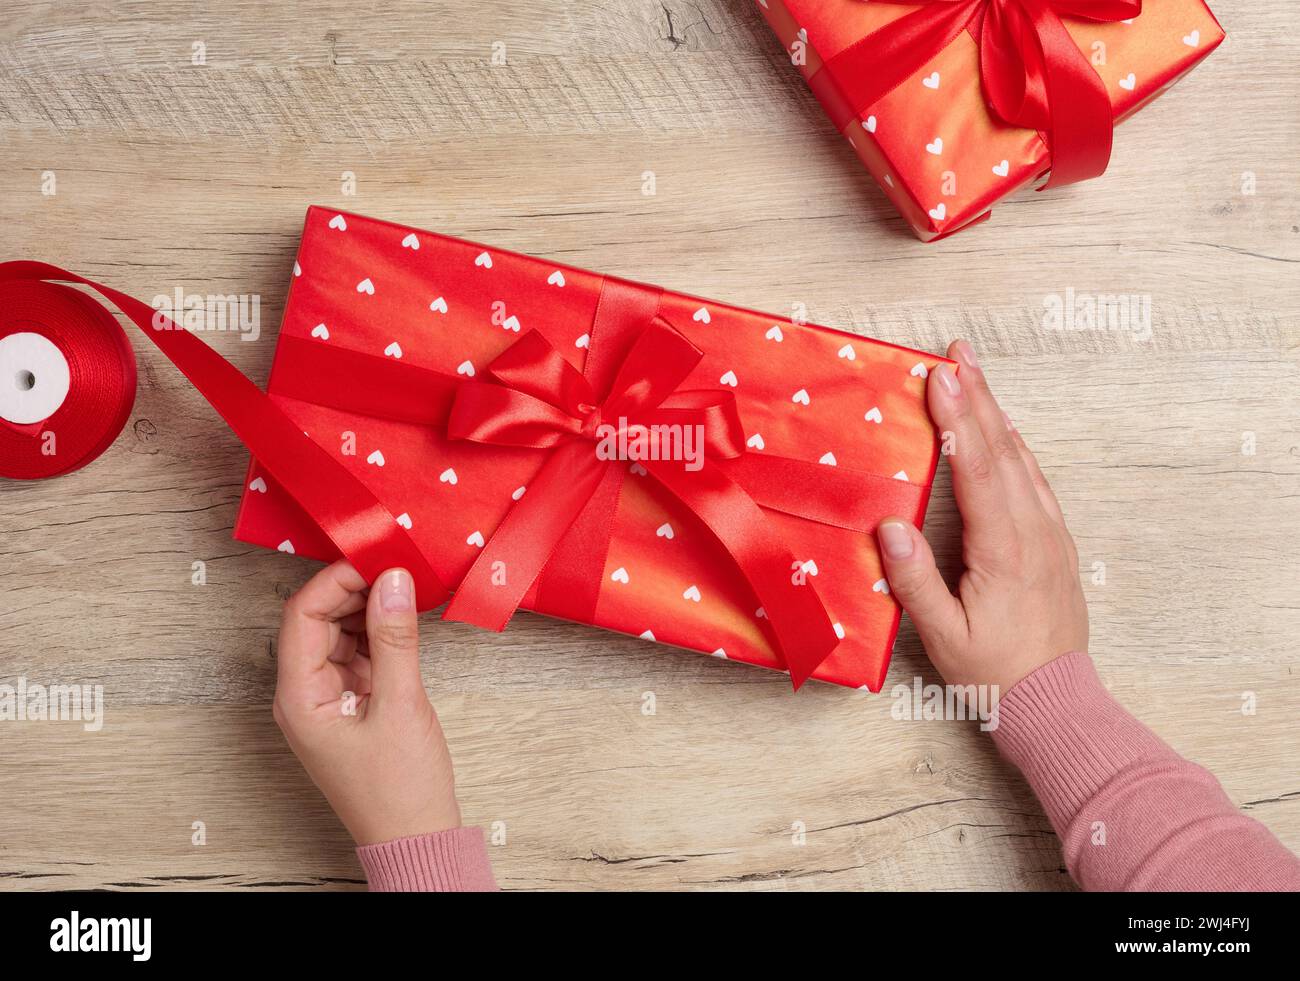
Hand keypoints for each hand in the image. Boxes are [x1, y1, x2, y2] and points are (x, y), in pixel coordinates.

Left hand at [273, 561, 461, 844]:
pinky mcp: (353, 705)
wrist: (417, 839)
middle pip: (317, 620)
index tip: (376, 558)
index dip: (336, 580)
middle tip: (397, 566)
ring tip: (406, 588)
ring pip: (339, 634)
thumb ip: (395, 638)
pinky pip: (359, 654)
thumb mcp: (401, 704)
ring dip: (369, 609)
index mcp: (298, 698)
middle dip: (354, 590)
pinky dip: (380, 634)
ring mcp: (328, 700)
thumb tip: (392, 580)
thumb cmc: (401, 790)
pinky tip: (405, 619)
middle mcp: (304, 696)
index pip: (301, 615)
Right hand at [875, 340, 1087, 695]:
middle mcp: (1034, 532)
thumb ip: (916, 580)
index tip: (940, 377)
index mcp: (1005, 549)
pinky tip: (1006, 432)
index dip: (958, 419)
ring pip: (1023, 460)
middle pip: (1004, 449)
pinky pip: (1036, 481)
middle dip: (978, 396)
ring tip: (974, 376)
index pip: (979, 469)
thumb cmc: (994, 673)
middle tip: (957, 353)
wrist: (1056, 701)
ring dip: (996, 414)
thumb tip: (889, 526)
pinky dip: (1016, 447)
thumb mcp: (944, 637)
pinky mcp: (1055, 544)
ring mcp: (1050, 535)